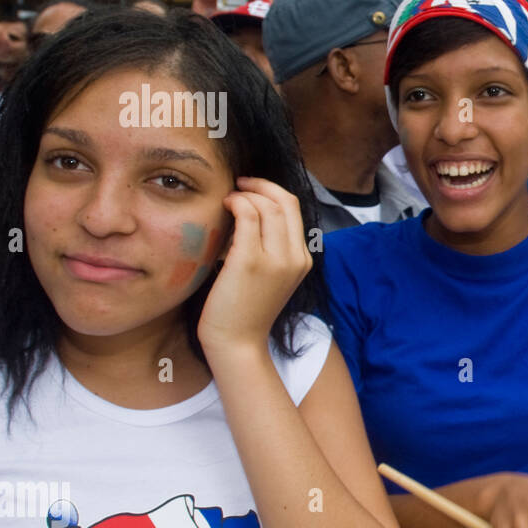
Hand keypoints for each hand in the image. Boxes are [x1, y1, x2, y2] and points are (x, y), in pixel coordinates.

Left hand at [197, 177, 311, 356]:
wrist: (238, 343)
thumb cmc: (245, 310)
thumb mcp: (271, 277)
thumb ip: (271, 250)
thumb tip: (252, 216)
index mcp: (302, 260)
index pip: (294, 209)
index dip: (272, 190)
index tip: (251, 189)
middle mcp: (295, 257)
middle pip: (285, 202)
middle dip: (260, 185)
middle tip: (238, 184)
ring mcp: (276, 259)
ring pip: (268, 205)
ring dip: (246, 193)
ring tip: (228, 198)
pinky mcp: (251, 262)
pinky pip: (248, 217)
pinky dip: (236, 203)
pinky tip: (224, 206)